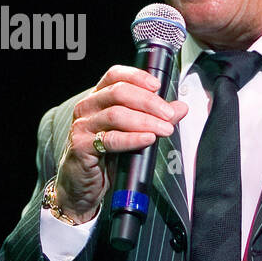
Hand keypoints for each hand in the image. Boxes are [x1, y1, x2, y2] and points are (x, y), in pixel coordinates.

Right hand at [55, 66, 188, 222]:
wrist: (83, 185)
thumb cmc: (106, 157)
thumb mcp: (133, 134)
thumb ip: (156, 118)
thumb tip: (180, 108)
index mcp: (98, 98)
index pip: (115, 75)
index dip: (137, 77)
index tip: (158, 86)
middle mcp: (88, 107)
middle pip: (119, 92)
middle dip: (149, 102)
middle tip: (169, 115)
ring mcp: (83, 126)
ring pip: (116, 114)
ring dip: (145, 121)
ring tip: (165, 129)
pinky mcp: (81, 146)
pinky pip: (110, 139)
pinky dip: (132, 138)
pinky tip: (148, 139)